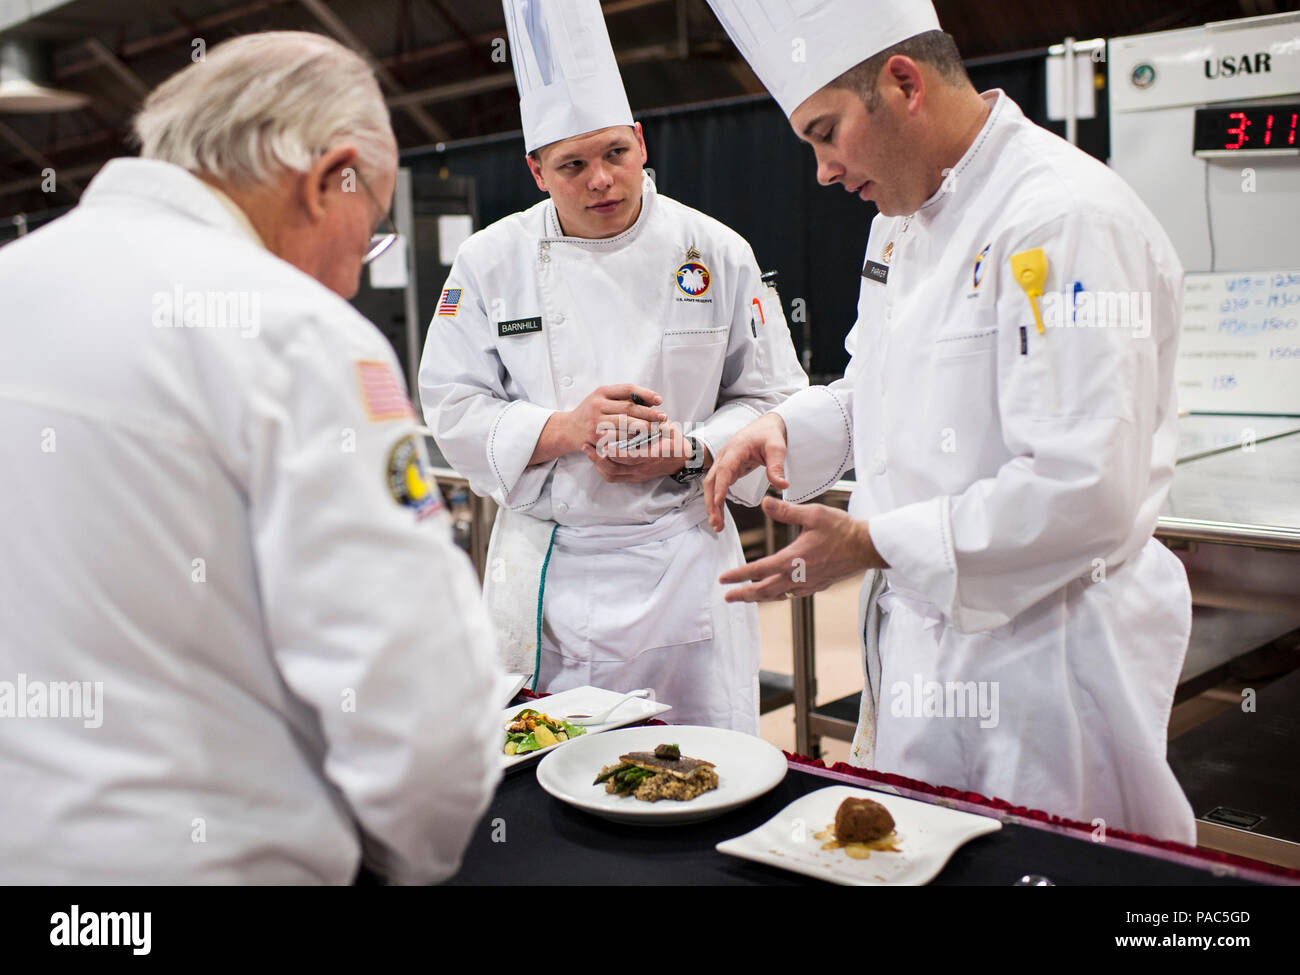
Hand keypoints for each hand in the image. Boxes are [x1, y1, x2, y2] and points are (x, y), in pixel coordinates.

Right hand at [569, 384, 665, 450]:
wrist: (568, 429)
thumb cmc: (590, 412)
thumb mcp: (602, 398)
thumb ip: (622, 397)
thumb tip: (650, 400)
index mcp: (601, 392)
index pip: (627, 389)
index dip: (645, 394)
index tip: (659, 400)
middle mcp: (597, 405)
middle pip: (628, 408)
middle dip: (648, 413)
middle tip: (663, 417)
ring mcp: (595, 422)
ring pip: (624, 424)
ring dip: (642, 427)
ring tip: (656, 428)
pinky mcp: (595, 438)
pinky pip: (617, 439)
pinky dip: (631, 439)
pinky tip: (642, 440)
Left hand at [582, 422, 711, 483]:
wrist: (681, 459)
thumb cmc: (674, 439)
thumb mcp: (669, 427)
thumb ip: (653, 419)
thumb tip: (638, 404)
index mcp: (655, 453)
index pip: (634, 456)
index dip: (619, 451)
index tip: (606, 442)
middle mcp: (645, 467)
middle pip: (618, 467)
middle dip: (601, 456)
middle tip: (588, 443)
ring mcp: (638, 474)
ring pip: (613, 473)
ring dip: (598, 462)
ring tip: (587, 449)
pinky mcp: (633, 477)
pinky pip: (613, 477)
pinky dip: (601, 468)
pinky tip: (594, 458)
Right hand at [703, 412, 788, 531]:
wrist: (766, 426)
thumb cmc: (770, 434)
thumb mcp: (777, 448)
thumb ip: (777, 466)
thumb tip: (782, 485)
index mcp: (736, 448)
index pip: (725, 469)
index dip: (721, 486)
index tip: (718, 502)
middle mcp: (725, 456)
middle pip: (712, 481)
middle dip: (711, 502)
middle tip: (716, 522)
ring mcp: (723, 462)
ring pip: (712, 485)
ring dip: (712, 505)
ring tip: (717, 524)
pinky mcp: (726, 469)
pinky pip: (717, 486)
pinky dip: (716, 500)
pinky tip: (719, 514)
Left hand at [718, 497, 885, 601]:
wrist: (867, 547)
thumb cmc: (842, 530)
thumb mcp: (813, 514)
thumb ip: (786, 511)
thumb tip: (765, 502)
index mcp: (794, 559)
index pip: (759, 570)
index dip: (738, 576)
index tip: (723, 580)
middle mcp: (799, 576)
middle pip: (764, 591)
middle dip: (743, 595)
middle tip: (727, 597)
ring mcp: (809, 584)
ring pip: (778, 596)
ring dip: (759, 598)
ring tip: (745, 598)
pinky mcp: (817, 586)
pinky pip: (792, 595)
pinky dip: (778, 596)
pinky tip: (774, 593)